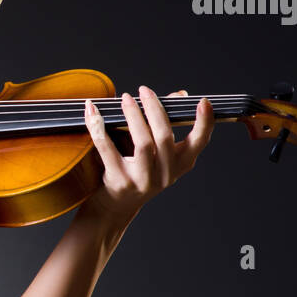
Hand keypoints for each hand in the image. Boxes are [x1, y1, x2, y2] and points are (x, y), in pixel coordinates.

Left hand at [81, 85, 213, 223]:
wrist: (115, 207)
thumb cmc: (138, 171)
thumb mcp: (158, 153)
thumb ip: (166, 123)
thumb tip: (179, 94)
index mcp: (180, 164)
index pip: (198, 142)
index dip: (204, 122)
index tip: (203, 102)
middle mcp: (166, 175)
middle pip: (165, 137)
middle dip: (155, 109)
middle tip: (144, 90)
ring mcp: (143, 180)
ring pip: (142, 143)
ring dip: (133, 115)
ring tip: (125, 98)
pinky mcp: (119, 181)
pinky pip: (107, 149)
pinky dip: (98, 127)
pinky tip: (93, 111)